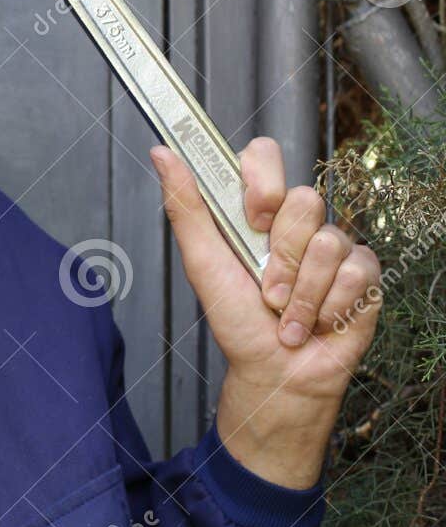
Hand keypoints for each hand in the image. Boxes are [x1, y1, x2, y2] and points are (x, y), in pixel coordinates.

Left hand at [150, 137, 381, 487]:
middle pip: (305, 199)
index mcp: (257, 213)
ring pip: (328, 241)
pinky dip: (327, 307)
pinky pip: (354, 272)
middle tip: (266, 288)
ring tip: (285, 315)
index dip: (264, 180)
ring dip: (300, 293)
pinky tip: (316, 324)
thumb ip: (186, 208)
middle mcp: (298, 223)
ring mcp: (334, 245)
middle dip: (282, 255)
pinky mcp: (363, 273)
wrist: (275, 373)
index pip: (266, 156)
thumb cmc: (238, 321)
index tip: (253, 217)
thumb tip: (162, 153)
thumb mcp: (203, 264)